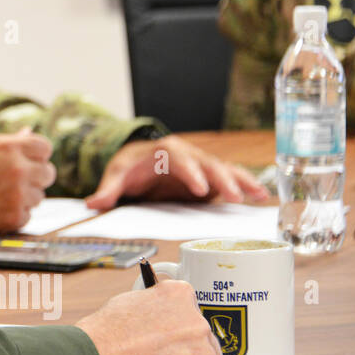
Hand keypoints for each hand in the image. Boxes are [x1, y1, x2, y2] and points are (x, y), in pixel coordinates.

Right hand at [0, 130, 55, 234]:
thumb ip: (8, 141)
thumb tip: (29, 133)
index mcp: (10, 147)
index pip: (44, 148)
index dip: (36, 155)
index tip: (28, 161)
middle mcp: (19, 170)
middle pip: (48, 173)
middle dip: (35, 176)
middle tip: (14, 181)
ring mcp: (18, 195)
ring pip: (38, 196)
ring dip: (24, 196)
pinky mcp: (13, 217)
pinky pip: (27, 215)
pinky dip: (14, 214)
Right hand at [76, 279, 222, 354]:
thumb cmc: (99, 338)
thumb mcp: (126, 302)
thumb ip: (155, 306)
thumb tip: (162, 315)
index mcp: (180, 297)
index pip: (190, 309)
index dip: (175, 324)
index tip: (165, 334)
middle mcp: (198, 325)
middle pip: (202, 340)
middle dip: (184, 350)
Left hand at [85, 134, 268, 209]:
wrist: (139, 159)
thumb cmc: (130, 166)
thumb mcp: (117, 175)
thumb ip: (109, 190)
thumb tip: (94, 203)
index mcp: (165, 151)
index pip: (180, 160)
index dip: (191, 173)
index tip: (199, 188)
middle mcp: (188, 154)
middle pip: (208, 164)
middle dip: (221, 179)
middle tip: (233, 197)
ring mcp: (201, 166)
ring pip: (224, 170)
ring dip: (241, 181)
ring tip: (258, 196)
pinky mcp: (209, 178)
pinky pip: (230, 179)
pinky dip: (244, 185)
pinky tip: (260, 197)